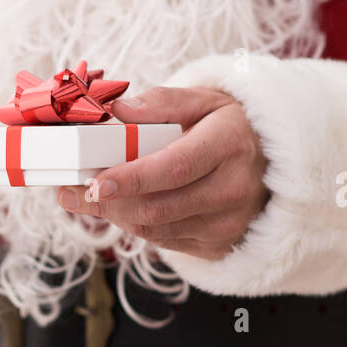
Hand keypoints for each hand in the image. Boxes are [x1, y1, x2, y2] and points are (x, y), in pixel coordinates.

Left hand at [57, 87, 268, 259]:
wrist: (272, 164)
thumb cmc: (230, 128)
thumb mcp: (205, 101)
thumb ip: (162, 102)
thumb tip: (118, 111)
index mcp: (228, 145)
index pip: (174, 168)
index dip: (131, 179)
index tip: (94, 181)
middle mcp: (233, 189)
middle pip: (158, 207)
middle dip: (109, 202)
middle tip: (74, 191)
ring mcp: (228, 223)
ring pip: (155, 229)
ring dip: (116, 215)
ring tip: (90, 196)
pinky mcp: (219, 246)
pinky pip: (164, 242)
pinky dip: (136, 225)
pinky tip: (122, 207)